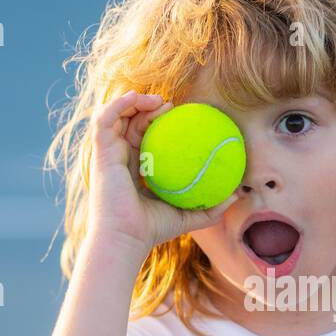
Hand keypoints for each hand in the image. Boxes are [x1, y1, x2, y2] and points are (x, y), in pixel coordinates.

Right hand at [85, 90, 240, 252]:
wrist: (127, 237)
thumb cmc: (152, 230)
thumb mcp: (188, 216)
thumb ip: (211, 208)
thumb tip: (236, 196)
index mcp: (135, 170)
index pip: (142, 139)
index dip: (155, 123)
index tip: (176, 115)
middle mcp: (119, 159)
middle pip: (129, 124)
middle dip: (146, 108)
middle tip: (169, 105)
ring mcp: (108, 154)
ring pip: (115, 116)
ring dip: (133, 101)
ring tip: (156, 99)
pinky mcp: (100, 152)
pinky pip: (104, 120)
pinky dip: (118, 105)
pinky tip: (136, 97)